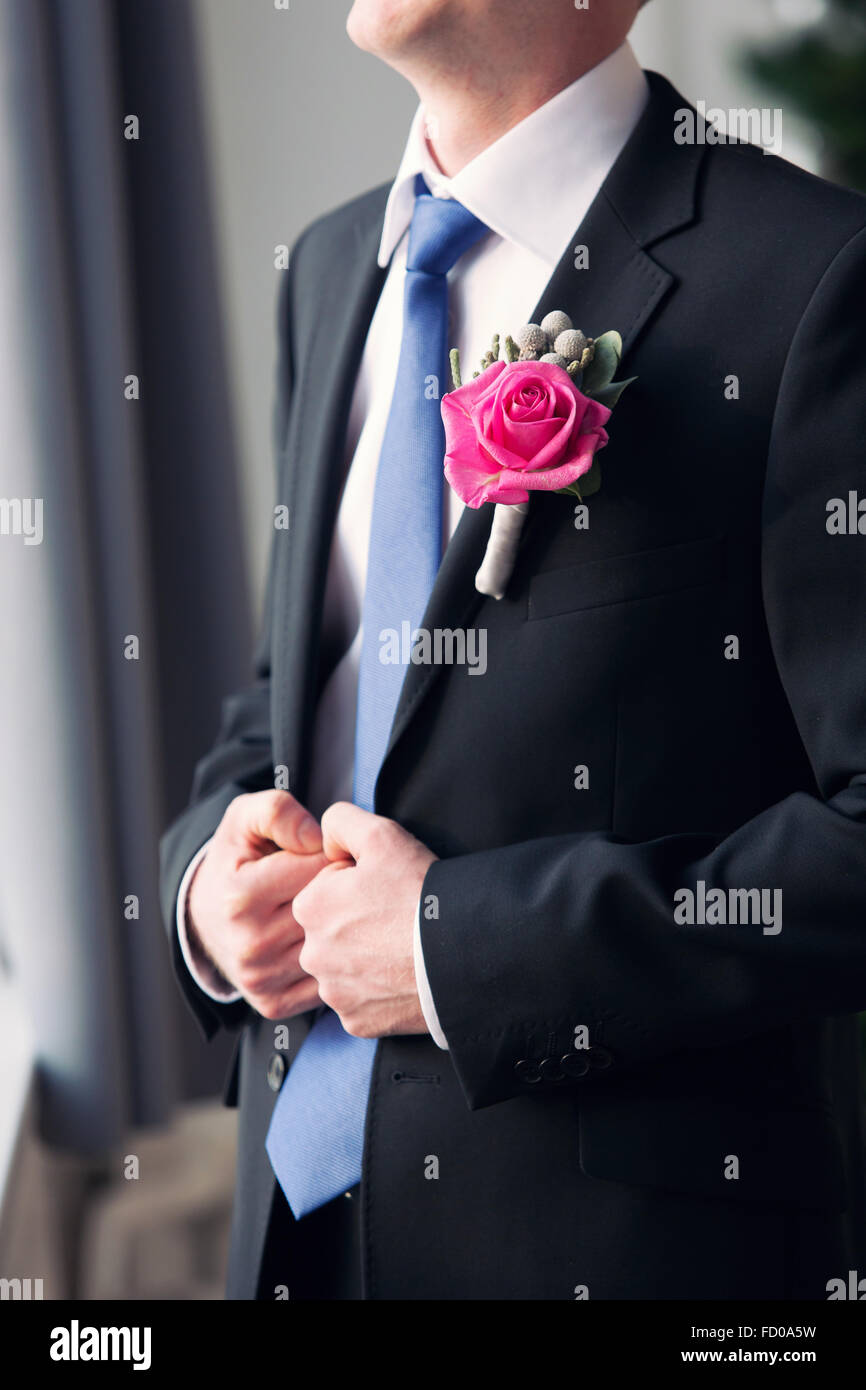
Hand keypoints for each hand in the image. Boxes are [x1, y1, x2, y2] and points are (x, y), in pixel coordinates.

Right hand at [187, 790, 328, 1019]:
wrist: (205, 916)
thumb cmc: (235, 861)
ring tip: (329, 908)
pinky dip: (335, 960)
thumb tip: (315, 837)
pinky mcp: (273, 1003)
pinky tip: (325, 942)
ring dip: (343, 925)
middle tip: (331, 882)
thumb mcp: (244, 819)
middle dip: (341, 889)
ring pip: (334, 945)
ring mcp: (261, 978)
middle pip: (330, 908)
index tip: (322, 855)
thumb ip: (277, 811)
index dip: (329, 854)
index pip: (318, 867)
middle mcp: (249, 943)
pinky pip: (328, 979)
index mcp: (241, 896)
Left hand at [292, 803, 437, 1037]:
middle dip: (357, 922)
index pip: (327, 888)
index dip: (359, 883)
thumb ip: (340, 821)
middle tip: (397, 915)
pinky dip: (380, 989)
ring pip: (346, 966)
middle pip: (333, 930)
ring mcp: (335, 993)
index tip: (385, 887)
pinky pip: (362, 999)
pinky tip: (403, 973)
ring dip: (367, 956)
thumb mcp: (381, 834)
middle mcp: (312, 955)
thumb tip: (324, 837)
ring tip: (403, 945)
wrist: (463, 952)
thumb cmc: (421, 894)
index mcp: (310, 908)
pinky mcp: (357, 1021)